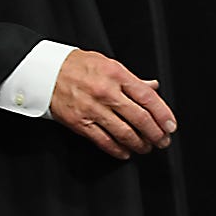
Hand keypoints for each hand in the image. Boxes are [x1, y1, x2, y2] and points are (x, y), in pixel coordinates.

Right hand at [49, 49, 175, 159]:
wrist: (44, 72)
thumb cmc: (76, 66)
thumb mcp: (107, 64)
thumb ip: (132, 79)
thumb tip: (154, 87)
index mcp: (117, 74)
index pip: (148, 97)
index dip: (163, 114)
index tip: (171, 126)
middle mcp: (107, 92)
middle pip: (140, 118)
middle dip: (156, 133)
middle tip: (163, 141)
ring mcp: (93, 109)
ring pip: (125, 133)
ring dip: (140, 144)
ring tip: (146, 148)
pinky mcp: (81, 123)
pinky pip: (104, 141)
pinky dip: (118, 150)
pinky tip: (126, 152)